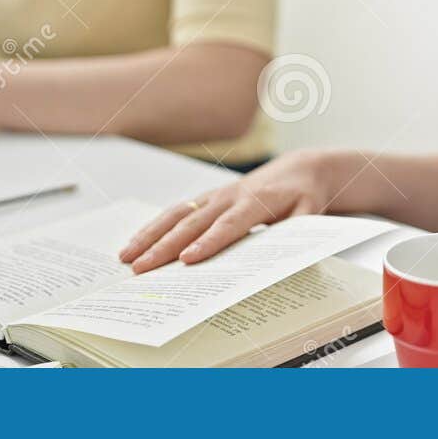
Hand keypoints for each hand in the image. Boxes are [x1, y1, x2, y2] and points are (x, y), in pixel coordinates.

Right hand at [118, 150, 346, 271]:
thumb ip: (297, 234)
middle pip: (194, 223)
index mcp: (257, 202)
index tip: (188, 260)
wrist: (299, 169)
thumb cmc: (303, 196)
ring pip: (177, 214)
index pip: (229, 225)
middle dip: (165, 246)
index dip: (208, 242)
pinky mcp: (207, 198)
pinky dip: (154, 228)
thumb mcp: (311, 215)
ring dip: (150, 235)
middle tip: (141, 269)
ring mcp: (215, 195)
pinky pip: (176, 211)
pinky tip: (136, 244)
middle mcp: (230, 196)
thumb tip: (282, 258)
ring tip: (127, 258)